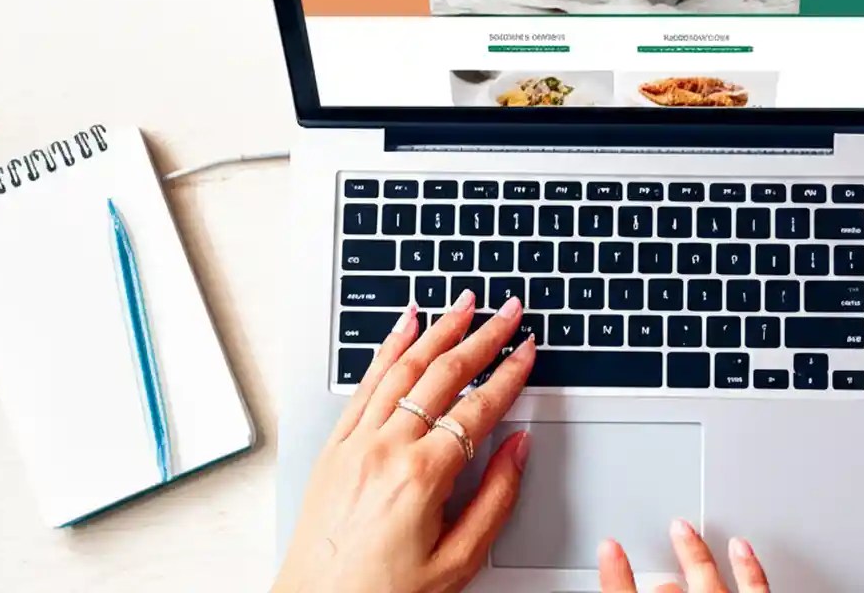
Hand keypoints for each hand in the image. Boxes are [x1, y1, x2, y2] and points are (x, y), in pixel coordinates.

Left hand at [273, 292, 534, 592]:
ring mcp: (355, 443)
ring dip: (437, 330)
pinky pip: (365, 385)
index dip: (510, 373)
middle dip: (482, 336)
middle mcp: (386, 449)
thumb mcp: (459, 559)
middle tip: (508, 310)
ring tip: (463, 304)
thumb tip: (519, 448)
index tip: (528, 349)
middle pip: (444, 375)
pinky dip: (387, 349)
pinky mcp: (334, 448)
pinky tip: (404, 327)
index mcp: (423, 476)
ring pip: (403, 369)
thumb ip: (496, 497)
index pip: (479, 407)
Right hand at [598, 520, 770, 592]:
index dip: (613, 572)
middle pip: (665, 590)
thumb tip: (636, 584)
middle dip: (659, 583)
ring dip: (693, 553)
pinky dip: (747, 567)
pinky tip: (741, 547)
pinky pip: (755, 589)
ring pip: (707, 579)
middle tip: (654, 574)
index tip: (610, 548)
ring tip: (684, 529)